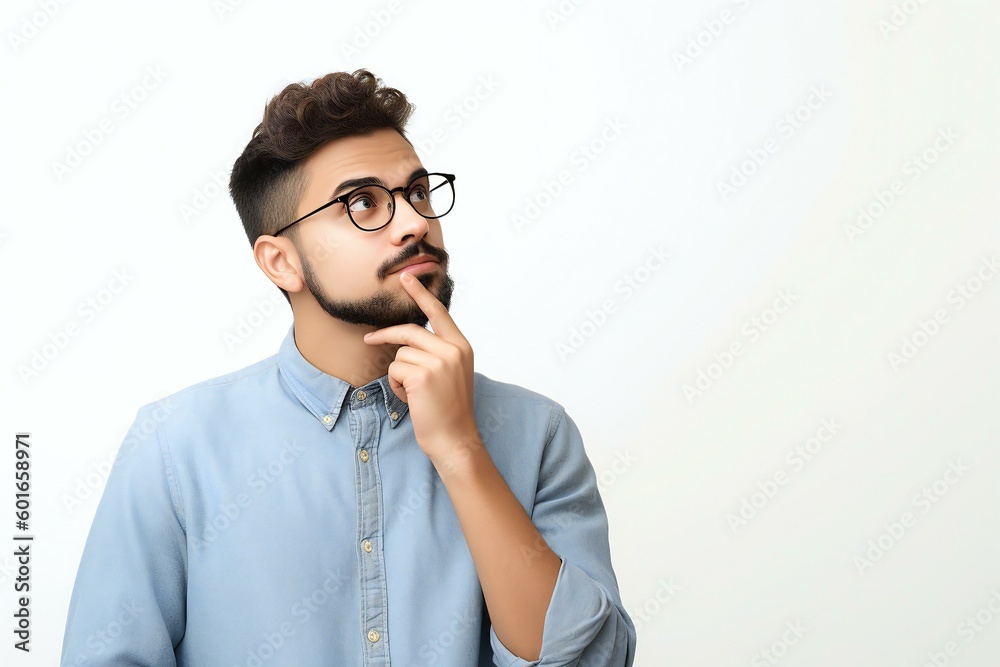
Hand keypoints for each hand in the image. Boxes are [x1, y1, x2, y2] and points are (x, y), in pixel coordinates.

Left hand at [362, 271, 478, 463]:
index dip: (420, 294)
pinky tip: (411, 399)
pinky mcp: (422, 375)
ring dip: (398, 374)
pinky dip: (395, 385)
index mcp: (462, 346)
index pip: (438, 313)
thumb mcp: (451, 373)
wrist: (455, 439)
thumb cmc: (449, 410)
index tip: (406, 276)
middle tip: (368, 339)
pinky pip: (394, 369)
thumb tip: (408, 337)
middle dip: (386, 336)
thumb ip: (438, 351)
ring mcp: (439, 361)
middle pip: (409, 331)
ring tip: (413, 393)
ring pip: (399, 353)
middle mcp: (453, 350)